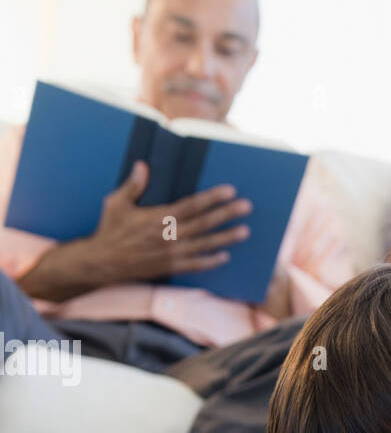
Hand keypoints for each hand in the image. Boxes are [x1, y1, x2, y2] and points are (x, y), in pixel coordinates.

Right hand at [83, 160, 252, 286]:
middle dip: (227, 214)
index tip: (230, 191)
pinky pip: (195, 265)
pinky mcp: (169, 267)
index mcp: (159, 217)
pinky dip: (210, 261)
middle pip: (204, 223)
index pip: (192, 205)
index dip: (212, 197)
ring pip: (204, 244)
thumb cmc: (109, 230)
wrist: (102, 262)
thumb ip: (133, 185)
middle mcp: (169, 235)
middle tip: (247, 207)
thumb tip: (142, 165)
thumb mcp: (116, 203)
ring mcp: (171, 253)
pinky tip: (225, 257)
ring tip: (245, 232)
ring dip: (226, 238)